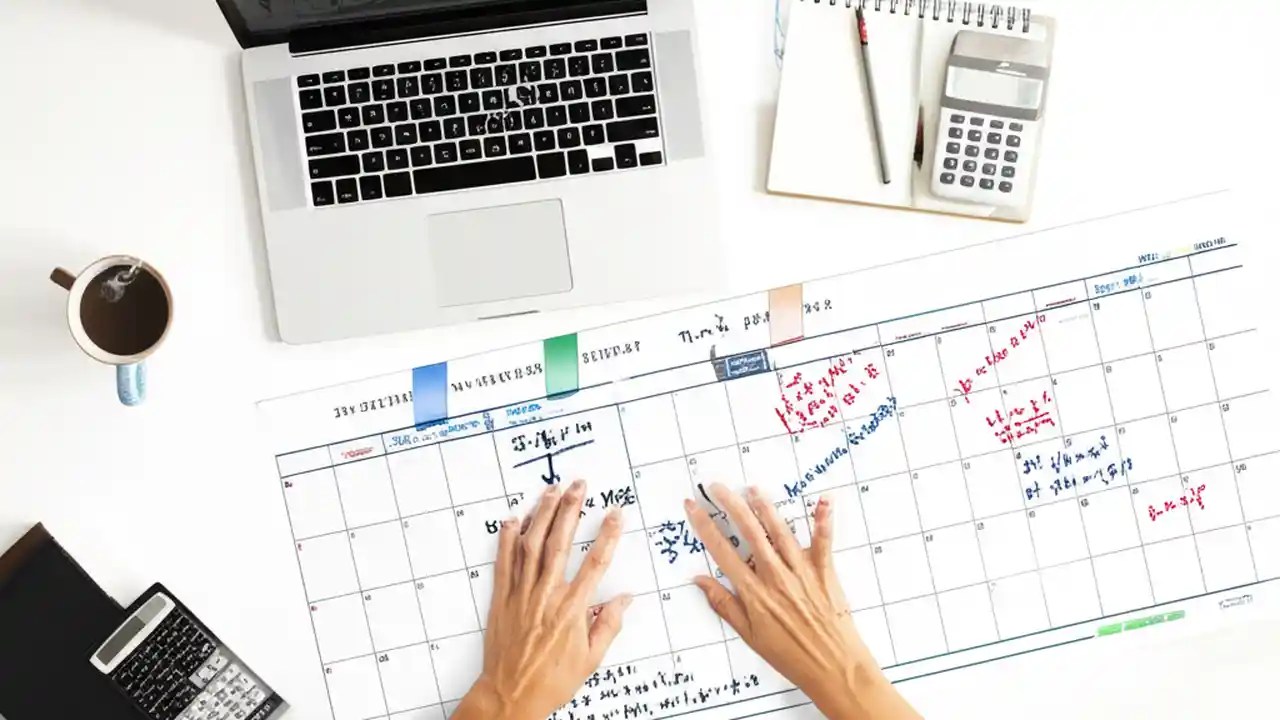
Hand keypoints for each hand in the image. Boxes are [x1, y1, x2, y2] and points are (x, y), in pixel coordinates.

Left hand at [454, 480, 630, 719]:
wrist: (510, 696)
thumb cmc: (551, 681)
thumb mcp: (591, 659)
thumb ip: (608, 625)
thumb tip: (626, 599)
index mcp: (572, 610)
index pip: (595, 563)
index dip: (607, 535)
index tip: (615, 514)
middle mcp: (546, 596)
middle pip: (560, 543)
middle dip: (571, 510)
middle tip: (579, 485)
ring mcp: (522, 594)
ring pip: (531, 546)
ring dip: (542, 515)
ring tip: (551, 491)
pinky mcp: (502, 599)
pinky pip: (503, 563)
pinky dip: (506, 540)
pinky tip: (513, 520)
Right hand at [685, 484, 919, 719]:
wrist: (832, 668)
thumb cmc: (791, 656)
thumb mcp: (749, 635)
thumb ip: (724, 604)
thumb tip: (700, 581)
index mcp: (754, 593)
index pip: (722, 551)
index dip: (705, 526)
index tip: (694, 506)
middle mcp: (776, 577)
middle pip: (750, 532)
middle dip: (732, 505)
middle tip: (718, 487)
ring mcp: (801, 572)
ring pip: (780, 531)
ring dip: (765, 506)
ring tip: (752, 488)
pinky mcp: (824, 572)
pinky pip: (824, 542)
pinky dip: (824, 520)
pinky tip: (823, 499)